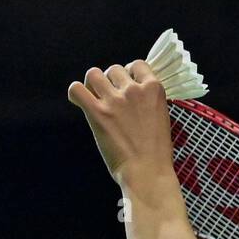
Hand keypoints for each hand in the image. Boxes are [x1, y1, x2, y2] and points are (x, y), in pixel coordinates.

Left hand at [68, 61, 174, 186]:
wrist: (147, 173)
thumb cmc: (157, 153)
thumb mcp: (162, 118)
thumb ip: (148, 102)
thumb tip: (134, 96)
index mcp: (154, 89)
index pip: (137, 65)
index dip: (129, 73)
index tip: (126, 85)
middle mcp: (133, 90)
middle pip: (114, 69)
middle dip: (111, 81)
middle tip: (111, 98)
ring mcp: (114, 100)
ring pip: (94, 74)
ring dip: (93, 84)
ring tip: (95, 98)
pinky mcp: (97, 113)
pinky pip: (77, 90)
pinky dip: (76, 93)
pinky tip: (80, 101)